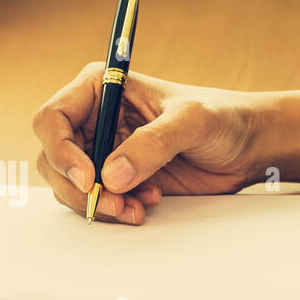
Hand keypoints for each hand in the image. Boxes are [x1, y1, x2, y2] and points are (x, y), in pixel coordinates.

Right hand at [32, 63, 299, 223]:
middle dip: (78, 187)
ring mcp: (103, 151)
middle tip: (113, 203)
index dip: (61, 151)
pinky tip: (145, 205)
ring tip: (135, 207)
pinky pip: (94, 201)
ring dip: (97, 203)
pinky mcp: (116, 179)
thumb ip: (153, 144)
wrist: (246, 147)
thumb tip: (112, 175)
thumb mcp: (192, 121)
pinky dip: (113, 211)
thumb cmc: (223, 117)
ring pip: (69, 185)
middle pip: (53, 158)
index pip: (53, 119)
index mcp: (100, 89)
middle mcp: (94, 119)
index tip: (90, 178)